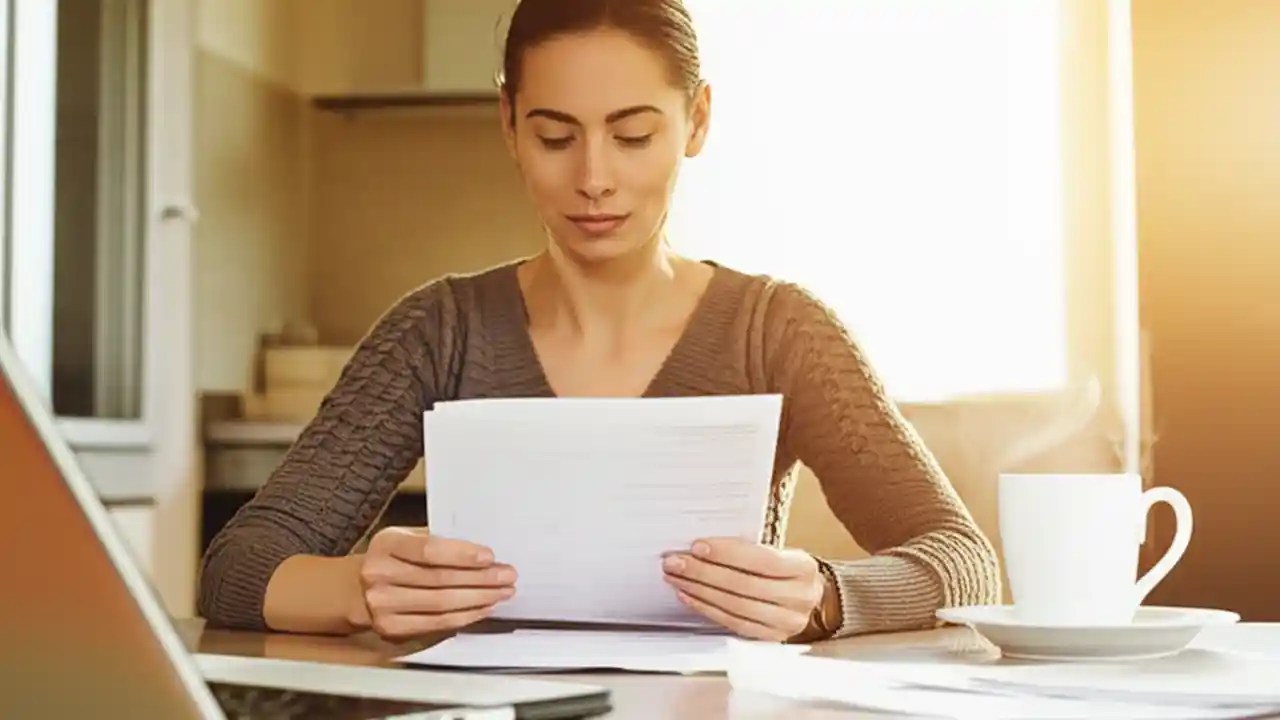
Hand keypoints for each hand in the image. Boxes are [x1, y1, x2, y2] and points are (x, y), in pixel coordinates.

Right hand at [353, 527, 515, 640]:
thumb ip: (439, 541)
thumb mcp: (408, 538)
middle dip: (480, 579)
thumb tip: (484, 554)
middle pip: (439, 579)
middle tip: (508, 576)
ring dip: (478, 599)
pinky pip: (436, 623)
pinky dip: (464, 616)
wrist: (359, 588)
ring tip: (502, 592)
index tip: (490, 557)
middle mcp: (379, 573)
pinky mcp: (390, 628)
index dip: (462, 555)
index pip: (429, 550)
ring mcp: (382, 604)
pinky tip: (483, 608)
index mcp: (386, 543)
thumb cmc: (395, 558)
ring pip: (441, 603)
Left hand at [661, 537, 827, 641]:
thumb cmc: (786, 571)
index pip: (762, 560)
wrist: (809, 599)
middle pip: (744, 585)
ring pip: (736, 606)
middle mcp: (799, 597)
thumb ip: (748, 550)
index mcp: (804, 568)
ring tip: (677, 578)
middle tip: (676, 562)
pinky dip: (707, 609)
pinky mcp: (770, 638)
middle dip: (704, 572)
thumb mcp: (779, 553)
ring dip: (700, 591)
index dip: (727, 554)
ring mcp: (786, 622)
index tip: (697, 546)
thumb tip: (703, 548)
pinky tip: (689, 597)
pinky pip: (733, 623)